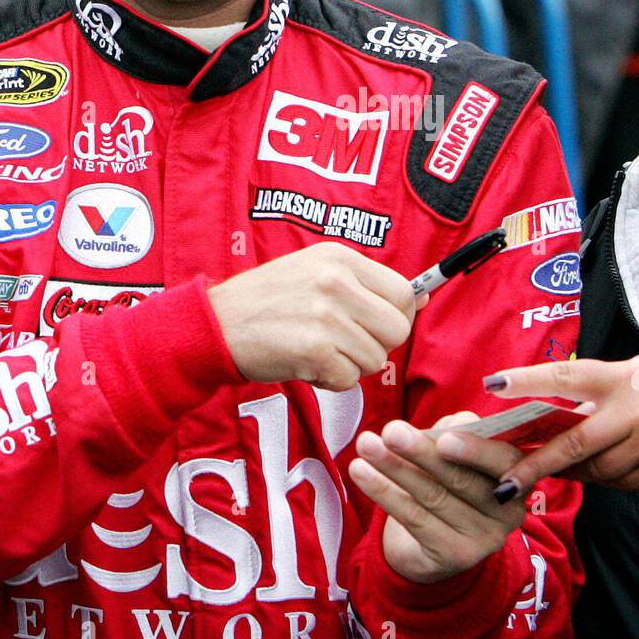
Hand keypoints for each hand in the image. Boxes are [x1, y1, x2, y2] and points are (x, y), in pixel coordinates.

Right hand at [208, 242, 426, 390]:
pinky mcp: (313, 351)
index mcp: (340, 258)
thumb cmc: (268, 301)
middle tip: (345, 344)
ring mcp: (325, 316)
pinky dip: (331, 380)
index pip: (404, 292)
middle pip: (397, 329)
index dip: (398, 316)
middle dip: (377, 345)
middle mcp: (336, 282)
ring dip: (351, 365)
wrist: (215, 323)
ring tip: (319, 351)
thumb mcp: (316, 271)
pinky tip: (307, 364)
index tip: (377, 325)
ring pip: (375, 359)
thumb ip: (366, 285)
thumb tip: (423, 297)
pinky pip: (349, 379)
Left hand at [348, 413, 525, 583]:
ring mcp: (485, 539)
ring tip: (366, 444)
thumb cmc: (449, 479)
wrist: (435, 540)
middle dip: (422, 453)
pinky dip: (383, 491)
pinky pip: (414, 518)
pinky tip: (360, 471)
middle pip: (463, 480)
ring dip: (394, 467)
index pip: (503, 460)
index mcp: (519, 475)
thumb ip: (458, 432)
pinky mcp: (455, 556)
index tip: (442, 436)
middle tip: (391, 431)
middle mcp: (510, 511)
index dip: (475, 449)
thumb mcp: (457, 451)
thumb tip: (455, 423)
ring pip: (433, 497)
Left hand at [478, 353, 638, 495]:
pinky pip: (620, 484)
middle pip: (575, 443)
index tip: (493, 384)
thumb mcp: (626, 371)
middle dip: (536, 465)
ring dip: (570, 474)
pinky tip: (595, 471)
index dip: (528, 381)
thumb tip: (547, 418)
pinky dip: (602, 479)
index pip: (565, 377)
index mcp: (617, 379)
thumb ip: (591, 393)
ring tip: (551, 472)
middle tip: (504, 482)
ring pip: (596, 472)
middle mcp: (632, 414)